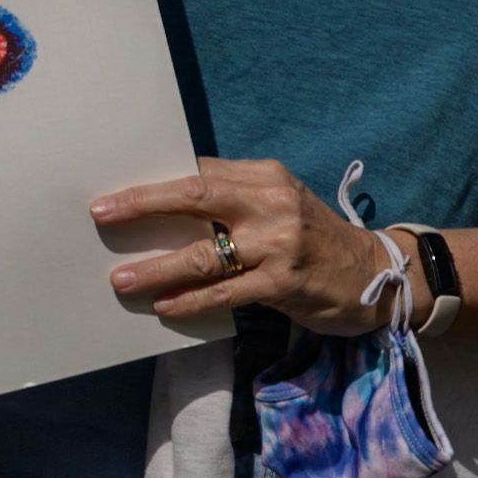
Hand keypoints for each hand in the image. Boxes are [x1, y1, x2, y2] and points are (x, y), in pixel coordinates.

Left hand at [90, 156, 399, 331]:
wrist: (375, 274)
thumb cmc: (315, 240)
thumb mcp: (281, 204)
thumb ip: (235, 199)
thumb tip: (169, 204)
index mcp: (266, 176)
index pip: (200, 172)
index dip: (154, 181)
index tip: (116, 190)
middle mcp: (272, 202)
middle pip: (195, 197)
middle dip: (143, 204)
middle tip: (102, 213)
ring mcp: (279, 243)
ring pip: (204, 253)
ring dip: (158, 267)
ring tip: (122, 279)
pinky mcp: (284, 282)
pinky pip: (226, 292)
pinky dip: (192, 300)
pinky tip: (165, 306)